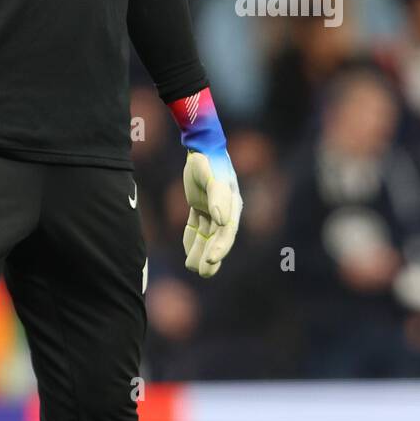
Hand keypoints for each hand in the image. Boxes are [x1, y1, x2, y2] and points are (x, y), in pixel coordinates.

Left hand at [181, 150, 241, 278]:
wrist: (201, 147)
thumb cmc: (208, 161)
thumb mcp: (212, 176)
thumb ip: (217, 197)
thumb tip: (221, 220)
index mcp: (231, 204)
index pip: (227, 231)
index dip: (221, 247)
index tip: (212, 260)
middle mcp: (224, 209)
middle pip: (218, 237)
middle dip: (211, 255)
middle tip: (203, 273)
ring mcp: (212, 209)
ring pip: (207, 235)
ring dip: (201, 251)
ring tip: (193, 268)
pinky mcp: (200, 206)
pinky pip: (196, 227)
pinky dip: (192, 240)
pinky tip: (187, 254)